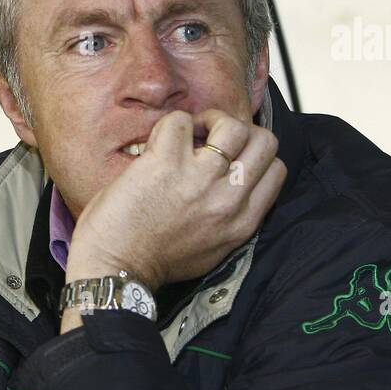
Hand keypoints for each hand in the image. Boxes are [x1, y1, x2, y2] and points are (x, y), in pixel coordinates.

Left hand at [65, 108, 285, 292]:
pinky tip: (159, 142)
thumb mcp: (212, 248)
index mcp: (242, 222)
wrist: (114, 268)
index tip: (231, 157)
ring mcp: (199, 178)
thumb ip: (231, 218)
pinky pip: (180, 121)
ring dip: (210, 121)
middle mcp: (228, 198)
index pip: (276, 170)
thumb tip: (236, 185)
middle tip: (213, 140)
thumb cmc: (154, 260)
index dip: (254, 154)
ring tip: (191, 134)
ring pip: (232, 125)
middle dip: (241, 132)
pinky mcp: (166, 162)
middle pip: (265, 141)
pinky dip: (171, 124)